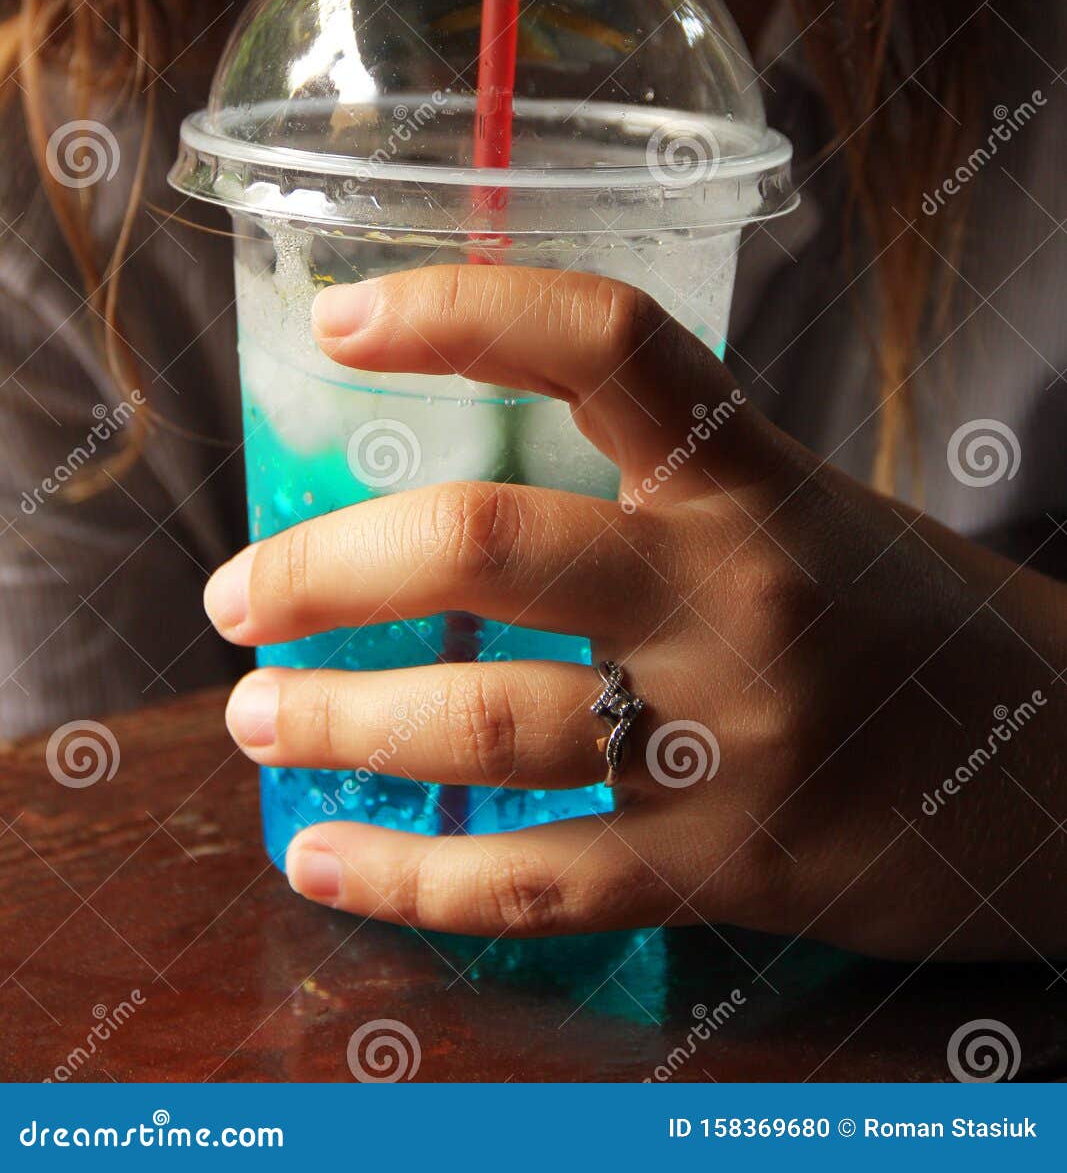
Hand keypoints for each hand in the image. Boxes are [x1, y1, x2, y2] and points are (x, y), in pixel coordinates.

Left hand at [204, 267, 1066, 956]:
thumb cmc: (908, 619)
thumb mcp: (808, 511)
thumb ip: (664, 495)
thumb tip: (472, 499)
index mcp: (757, 477)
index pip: (604, 342)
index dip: (461, 310)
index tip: (340, 319)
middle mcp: (736, 593)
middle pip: (486, 547)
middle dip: (326, 567)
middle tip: (236, 593)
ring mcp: (729, 740)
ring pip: (479, 723)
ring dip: (336, 720)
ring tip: (259, 719)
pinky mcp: (726, 871)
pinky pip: (533, 881)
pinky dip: (407, 877)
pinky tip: (326, 863)